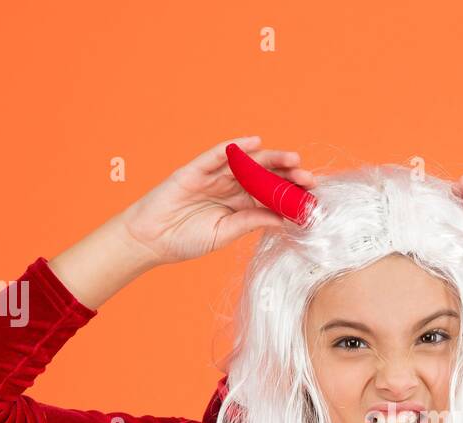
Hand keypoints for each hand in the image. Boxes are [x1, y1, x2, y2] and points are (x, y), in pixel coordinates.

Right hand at [120, 136, 316, 264]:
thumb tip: (283, 218)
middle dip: (287, 174)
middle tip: (308, 177)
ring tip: (293, 158)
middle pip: (264, 176)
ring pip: (246, 163)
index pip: (270, 195)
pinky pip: (217, 155)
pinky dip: (235, 147)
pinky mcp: (194, 170)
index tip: (312, 196)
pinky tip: (254, 143)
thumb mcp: (225, 234)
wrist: (150, 240)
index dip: (290, 193)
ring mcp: (213, 176)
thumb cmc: (185, 240)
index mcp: (239, 205)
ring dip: (270, 159)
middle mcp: (229, 187)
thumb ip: (251, 222)